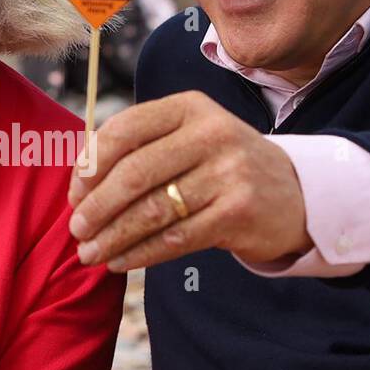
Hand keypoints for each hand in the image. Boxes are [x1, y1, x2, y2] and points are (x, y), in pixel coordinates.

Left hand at [68, 91, 311, 270]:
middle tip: (76, 231)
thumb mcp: (189, 140)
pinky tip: (120, 262)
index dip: (91, 165)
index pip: (125, 130)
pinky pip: (175, 237)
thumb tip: (79, 184)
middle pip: (135, 172)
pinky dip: (141, 253)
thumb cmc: (223, 168)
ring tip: (90, 253)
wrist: (295, 195)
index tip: (74, 196)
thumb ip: (141, 149)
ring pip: (153, 209)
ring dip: (113, 236)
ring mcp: (229, 171)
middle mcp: (211, 132)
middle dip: (97, 206)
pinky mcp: (238, 211)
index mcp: (188, 107)